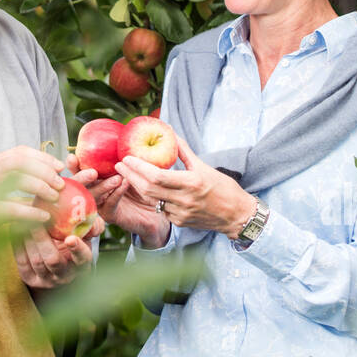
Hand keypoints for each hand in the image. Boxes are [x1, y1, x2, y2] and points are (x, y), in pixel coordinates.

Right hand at [0, 145, 66, 229]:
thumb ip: (13, 184)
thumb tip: (46, 182)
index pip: (19, 152)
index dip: (43, 157)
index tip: (61, 166)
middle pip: (20, 161)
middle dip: (44, 171)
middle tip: (61, 184)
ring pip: (16, 179)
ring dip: (40, 187)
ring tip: (55, 199)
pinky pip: (10, 208)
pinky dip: (30, 212)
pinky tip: (43, 217)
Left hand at [14, 226, 96, 288]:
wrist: (57, 263)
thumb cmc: (73, 242)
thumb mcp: (86, 236)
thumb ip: (93, 227)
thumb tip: (96, 225)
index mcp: (82, 265)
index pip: (82, 259)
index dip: (77, 249)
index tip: (71, 238)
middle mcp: (64, 276)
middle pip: (53, 260)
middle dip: (44, 239)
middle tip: (37, 220)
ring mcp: (46, 279)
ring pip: (36, 260)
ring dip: (29, 239)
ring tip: (24, 220)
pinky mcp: (29, 278)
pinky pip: (22, 261)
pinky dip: (18, 244)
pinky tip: (16, 229)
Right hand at [66, 152, 168, 247]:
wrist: (154, 205)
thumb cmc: (141, 180)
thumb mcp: (131, 165)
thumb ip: (122, 155)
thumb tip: (120, 136)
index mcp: (93, 177)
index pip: (78, 171)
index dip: (73, 165)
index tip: (72, 157)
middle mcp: (92, 190)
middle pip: (79, 186)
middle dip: (81, 178)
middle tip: (92, 172)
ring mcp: (100, 204)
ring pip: (94, 195)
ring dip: (104, 186)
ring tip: (117, 178)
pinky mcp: (110, 215)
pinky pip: (110, 204)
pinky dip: (117, 193)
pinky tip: (124, 184)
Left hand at [113, 136, 256, 238]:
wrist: (236, 216)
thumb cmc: (223, 188)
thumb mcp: (204, 166)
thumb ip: (184, 151)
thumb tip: (169, 133)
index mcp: (191, 183)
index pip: (156, 176)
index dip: (138, 167)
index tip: (126, 158)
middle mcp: (184, 200)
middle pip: (148, 189)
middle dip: (131, 176)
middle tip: (119, 165)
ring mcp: (180, 214)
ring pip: (151, 200)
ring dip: (137, 187)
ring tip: (127, 174)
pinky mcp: (179, 223)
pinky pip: (160, 209)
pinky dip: (151, 198)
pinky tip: (144, 188)